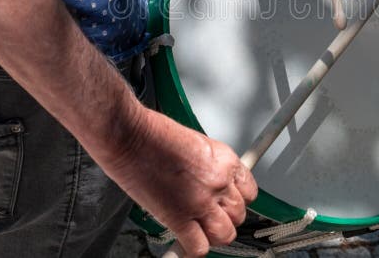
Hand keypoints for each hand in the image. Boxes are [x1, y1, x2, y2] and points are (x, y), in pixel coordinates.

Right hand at [109, 108, 257, 256]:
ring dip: (214, 235)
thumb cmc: (153, 133)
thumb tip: (207, 180)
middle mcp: (217, 182)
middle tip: (211, 214)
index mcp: (224, 159)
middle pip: (238, 214)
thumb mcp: (195, 142)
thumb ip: (207, 164)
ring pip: (225, 234)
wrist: (129, 136)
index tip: (228, 201)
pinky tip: (185, 241)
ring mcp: (200, 202)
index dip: (237, 198)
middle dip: (225, 217)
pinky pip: (198, 247)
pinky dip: (193, 249)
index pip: (249, 190)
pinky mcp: (178, 218)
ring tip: (202, 229)